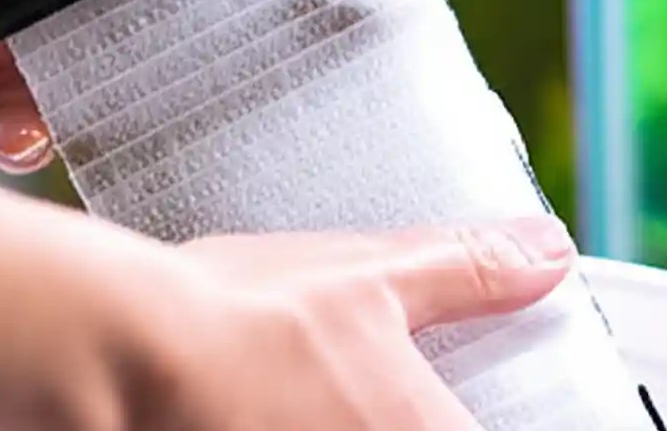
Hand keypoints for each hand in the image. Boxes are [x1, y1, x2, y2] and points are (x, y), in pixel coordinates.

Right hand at [141, 216, 575, 430]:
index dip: (500, 410)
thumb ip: (470, 271)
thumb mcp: (372, 276)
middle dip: (420, 405)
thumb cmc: (243, 320)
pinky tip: (278, 397)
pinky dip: (299, 417)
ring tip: (320, 383)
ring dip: (353, 412)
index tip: (482, 387)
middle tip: (381, 376)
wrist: (120, 353)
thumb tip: (546, 253)